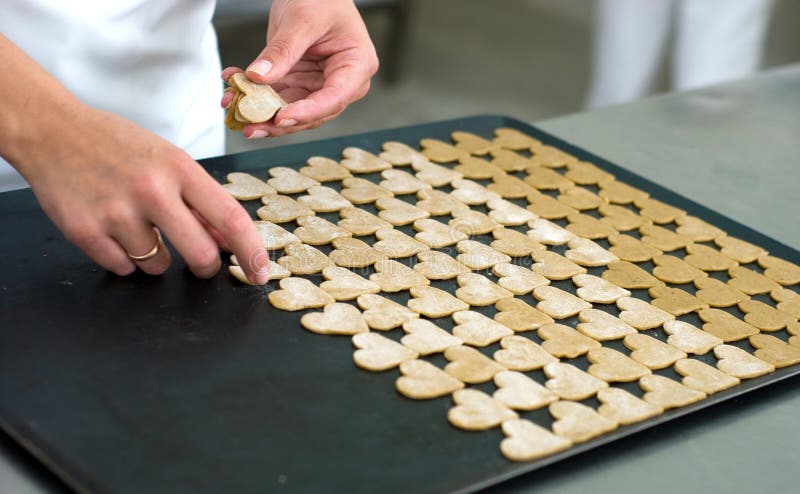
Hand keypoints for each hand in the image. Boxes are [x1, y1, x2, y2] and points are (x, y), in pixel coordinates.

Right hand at [0, 34, 268, 283]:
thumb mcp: (168, 159)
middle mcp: (151, 190)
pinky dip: (125, 258)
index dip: (251, 251)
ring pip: (158, 267)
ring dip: (157, 258)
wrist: (52, 132)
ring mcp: (116, 213)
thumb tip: (229, 242)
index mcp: (179, 168)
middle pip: (201, 255)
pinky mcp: (85, 232)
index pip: (230, 217)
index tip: (260, 272)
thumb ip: (200, 200)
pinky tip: (114, 229)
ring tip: (139, 226)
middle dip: (206, 266)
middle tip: (200, 262)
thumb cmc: (118, 146)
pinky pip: (123, 268)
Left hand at [221, 0, 378, 137]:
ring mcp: (320, 85)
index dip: (307, 112)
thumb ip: (282, 51)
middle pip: (312, 113)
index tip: (280, 117)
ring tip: (233, 107)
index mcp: (357, 66)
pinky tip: (232, 89)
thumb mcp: (301, 20)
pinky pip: (277, 96)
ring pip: (291, 109)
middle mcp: (342, 82)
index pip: (334, 98)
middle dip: (278, 120)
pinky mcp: (300, 83)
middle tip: (249, 126)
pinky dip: (255, 95)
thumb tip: (258, 77)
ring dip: (261, 112)